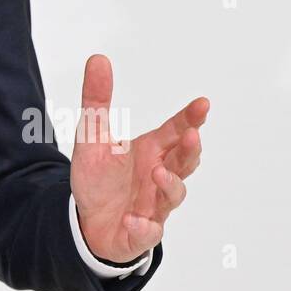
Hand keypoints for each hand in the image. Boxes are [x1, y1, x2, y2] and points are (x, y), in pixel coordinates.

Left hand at [70, 54, 207, 263]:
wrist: (88, 220)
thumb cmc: (100, 177)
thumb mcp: (91, 135)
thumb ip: (96, 99)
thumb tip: (98, 58)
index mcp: (150, 151)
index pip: (176, 131)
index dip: (190, 118)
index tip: (202, 103)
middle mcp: (158, 175)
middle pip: (183, 162)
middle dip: (189, 150)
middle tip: (191, 135)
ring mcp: (153, 205)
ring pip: (172, 195)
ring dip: (169, 184)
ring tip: (157, 172)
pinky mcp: (140, 232)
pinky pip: (147, 232)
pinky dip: (144, 227)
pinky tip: (134, 219)